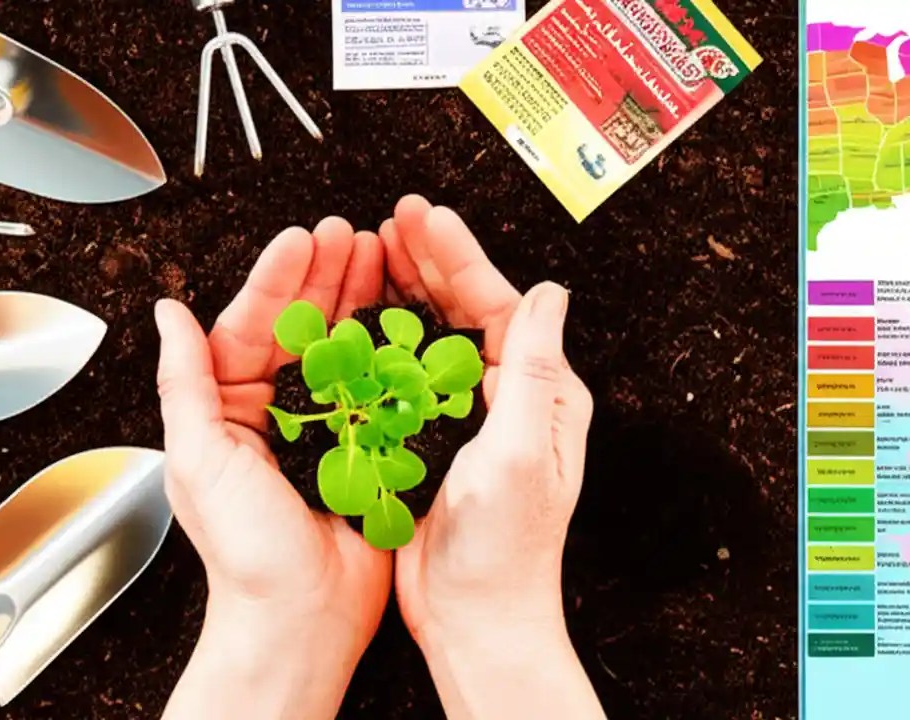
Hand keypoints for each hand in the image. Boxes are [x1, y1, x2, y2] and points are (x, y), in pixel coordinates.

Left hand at [156, 218, 391, 719]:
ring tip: (382, 255)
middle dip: (327, 276)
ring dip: (362, 300)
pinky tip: (407, 314)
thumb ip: (184, 382)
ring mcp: (327, 426)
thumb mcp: (197, 458)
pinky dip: (394, 350)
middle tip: (353, 233)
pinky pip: (380, 389)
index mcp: (230, 407)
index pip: (251, 324)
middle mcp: (279, 410)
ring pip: (344, 348)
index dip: (278, 279)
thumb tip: (167, 314)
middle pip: (303, 326)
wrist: (302, 617)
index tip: (302, 240)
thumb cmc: (243, 552)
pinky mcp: (368, 447)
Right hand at [383, 196, 604, 718]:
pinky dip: (385, 341)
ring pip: (435, 336)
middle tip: (394, 218)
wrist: (475, 617)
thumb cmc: (506, 548)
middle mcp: (509, 399)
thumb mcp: (522, 452)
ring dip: (407, 293)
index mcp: (541, 394)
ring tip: (374, 250)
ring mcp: (470, 419)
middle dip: (431, 262)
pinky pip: (408, 375)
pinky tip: (359, 319)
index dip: (461, 258)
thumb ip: (533, 370)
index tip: (428, 218)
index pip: (501, 305)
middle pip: (467, 311)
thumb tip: (549, 293)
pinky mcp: (433, 441)